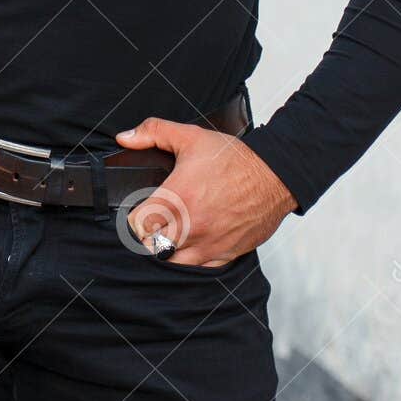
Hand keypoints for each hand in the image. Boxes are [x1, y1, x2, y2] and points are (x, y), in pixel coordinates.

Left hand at [113, 117, 298, 266]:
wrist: (275, 176)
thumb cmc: (235, 159)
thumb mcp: (190, 136)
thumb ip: (153, 132)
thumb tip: (125, 138)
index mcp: (177, 198)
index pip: (137, 224)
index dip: (134, 218)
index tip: (139, 211)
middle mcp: (190, 226)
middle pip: (151, 245)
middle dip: (148, 234)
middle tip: (155, 222)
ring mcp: (208, 244)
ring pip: (172, 261)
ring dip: (167, 249)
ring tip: (171, 233)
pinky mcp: (225, 254)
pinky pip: (198, 268)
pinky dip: (191, 258)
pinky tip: (193, 242)